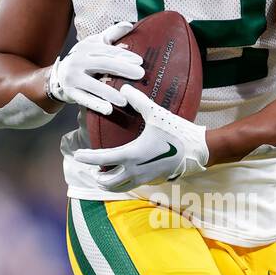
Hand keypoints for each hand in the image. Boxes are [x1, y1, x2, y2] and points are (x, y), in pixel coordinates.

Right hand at [47, 21, 144, 115]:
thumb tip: (129, 25)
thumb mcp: (94, 43)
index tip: (140, 61)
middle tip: (140, 74)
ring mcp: (73, 77)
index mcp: (86, 47)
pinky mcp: (71, 92)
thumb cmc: (84, 58)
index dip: (124, 55)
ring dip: (109, 93)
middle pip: (103, 64)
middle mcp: (78, 60)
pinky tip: (108, 110)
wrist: (59, 75)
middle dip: (122, 69)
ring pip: (93, 85)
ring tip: (125, 100)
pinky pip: (85, 99)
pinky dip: (96, 104)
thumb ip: (111, 35)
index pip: (108, 51)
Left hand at [70, 84, 208, 190]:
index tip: (77, 156)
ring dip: (110, 183)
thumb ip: (138, 101)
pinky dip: (124, 181)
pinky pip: (133, 184)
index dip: (87, 158)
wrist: (198, 150)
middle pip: (108, 181)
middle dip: (98, 177)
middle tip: (92, 169)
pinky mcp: (154, 180)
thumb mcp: (156, 114)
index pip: (102, 159)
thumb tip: (123, 87)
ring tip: (105, 174)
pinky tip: (126, 173)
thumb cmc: (177, 132)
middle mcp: (136, 170)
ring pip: (121, 187)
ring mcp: (145, 177)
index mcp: (132, 155)